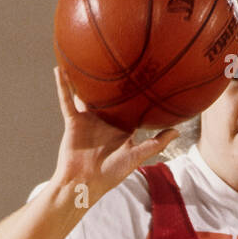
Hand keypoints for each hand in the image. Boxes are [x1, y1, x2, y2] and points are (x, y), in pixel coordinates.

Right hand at [51, 66, 178, 202]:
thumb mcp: (136, 156)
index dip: (137, 92)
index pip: (130, 105)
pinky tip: (60, 69)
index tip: (147, 73)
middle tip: (121, 55)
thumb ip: (155, 143)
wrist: (84, 183)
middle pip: (109, 96)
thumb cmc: (110, 174)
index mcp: (120, 127)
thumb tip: (178, 131)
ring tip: (87, 55)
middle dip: (113, 79)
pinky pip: (67, 101)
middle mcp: (105, 120)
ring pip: (87, 94)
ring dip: (85, 77)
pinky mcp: (74, 121)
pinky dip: (63, 86)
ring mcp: (88, 119)